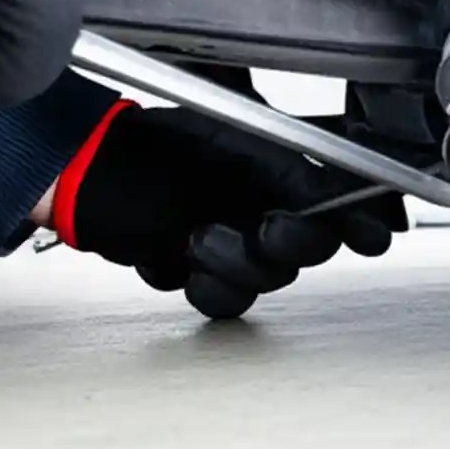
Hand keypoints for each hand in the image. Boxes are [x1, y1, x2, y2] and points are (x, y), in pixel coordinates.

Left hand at [48, 102, 408, 318]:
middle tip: (264, 229)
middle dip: (286, 244)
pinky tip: (177, 259)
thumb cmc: (145, 150)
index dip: (358, 222)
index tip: (370, 236)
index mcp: (276, 168)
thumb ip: (293, 174)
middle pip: (309, 249)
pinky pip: (226, 300)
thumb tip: (341, 193)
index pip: (336, 199)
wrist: (79, 179)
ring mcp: (233, 241)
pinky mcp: (202, 272)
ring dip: (231, 266)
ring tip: (193, 240)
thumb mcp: (230, 148)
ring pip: (266, 281)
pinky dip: (203, 286)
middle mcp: (260, 205)